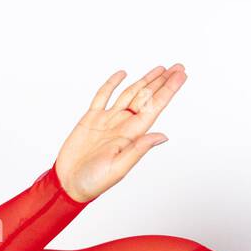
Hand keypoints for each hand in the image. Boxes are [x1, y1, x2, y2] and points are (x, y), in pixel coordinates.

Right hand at [53, 64, 186, 201]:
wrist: (69, 183)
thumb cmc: (93, 182)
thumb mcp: (119, 168)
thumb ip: (139, 149)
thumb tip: (162, 136)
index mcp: (131, 135)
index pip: (154, 107)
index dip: (168, 90)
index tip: (181, 75)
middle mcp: (122, 125)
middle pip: (146, 97)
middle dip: (162, 81)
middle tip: (178, 67)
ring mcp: (107, 120)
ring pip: (129, 93)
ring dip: (144, 80)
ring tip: (160, 69)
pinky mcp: (91, 119)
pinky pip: (103, 96)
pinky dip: (112, 84)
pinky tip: (123, 74)